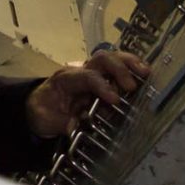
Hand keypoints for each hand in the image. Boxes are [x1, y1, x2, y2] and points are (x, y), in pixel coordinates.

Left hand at [25, 48, 151, 137]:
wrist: (39, 105)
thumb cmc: (43, 111)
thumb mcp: (45, 120)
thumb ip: (58, 122)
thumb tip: (73, 126)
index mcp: (66, 79)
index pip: (87, 77)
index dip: (102, 86)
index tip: (115, 100)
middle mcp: (80, 70)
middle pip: (101, 59)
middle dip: (119, 69)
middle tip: (132, 86)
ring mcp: (90, 72)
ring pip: (111, 58)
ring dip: (129, 63)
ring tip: (146, 73)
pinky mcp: (100, 78)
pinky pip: (116, 67)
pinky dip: (130, 68)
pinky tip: (143, 75)